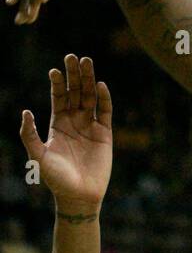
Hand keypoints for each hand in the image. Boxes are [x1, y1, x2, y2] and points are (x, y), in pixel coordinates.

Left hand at [21, 55, 112, 210]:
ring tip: (87, 62)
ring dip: (89, 80)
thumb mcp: (37, 156)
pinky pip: (106, 111)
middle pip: (75, 92)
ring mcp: (90, 126)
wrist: (78, 195)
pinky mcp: (105, 134)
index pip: (58, 97)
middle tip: (73, 56)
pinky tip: (100, 85)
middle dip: (74, 74)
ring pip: (90, 97)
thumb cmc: (55, 179)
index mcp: (57, 124)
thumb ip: (29, 134)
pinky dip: (104, 98)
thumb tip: (25, 111)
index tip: (54, 70)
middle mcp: (74, 121)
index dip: (57, 83)